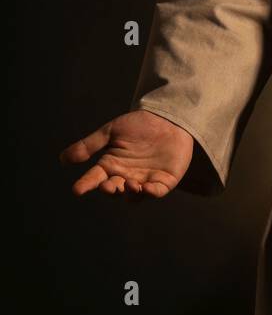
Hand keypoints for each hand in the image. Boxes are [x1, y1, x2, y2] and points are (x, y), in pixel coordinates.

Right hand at [59, 110, 193, 196]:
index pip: (94, 178)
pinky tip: (146, 188)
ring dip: (130, 194)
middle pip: (114, 190)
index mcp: (110, 166)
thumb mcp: (111, 132)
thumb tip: (62, 160)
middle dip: (109, 190)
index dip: (86, 185)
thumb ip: (89, 145)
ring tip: (129, 185)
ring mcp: (145, 180)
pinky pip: (157, 192)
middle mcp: (125, 177)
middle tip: (106, 186)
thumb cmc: (137, 126)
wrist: (166, 118)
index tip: (77, 190)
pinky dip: (152, 193)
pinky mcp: (164, 181)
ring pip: (134, 196)